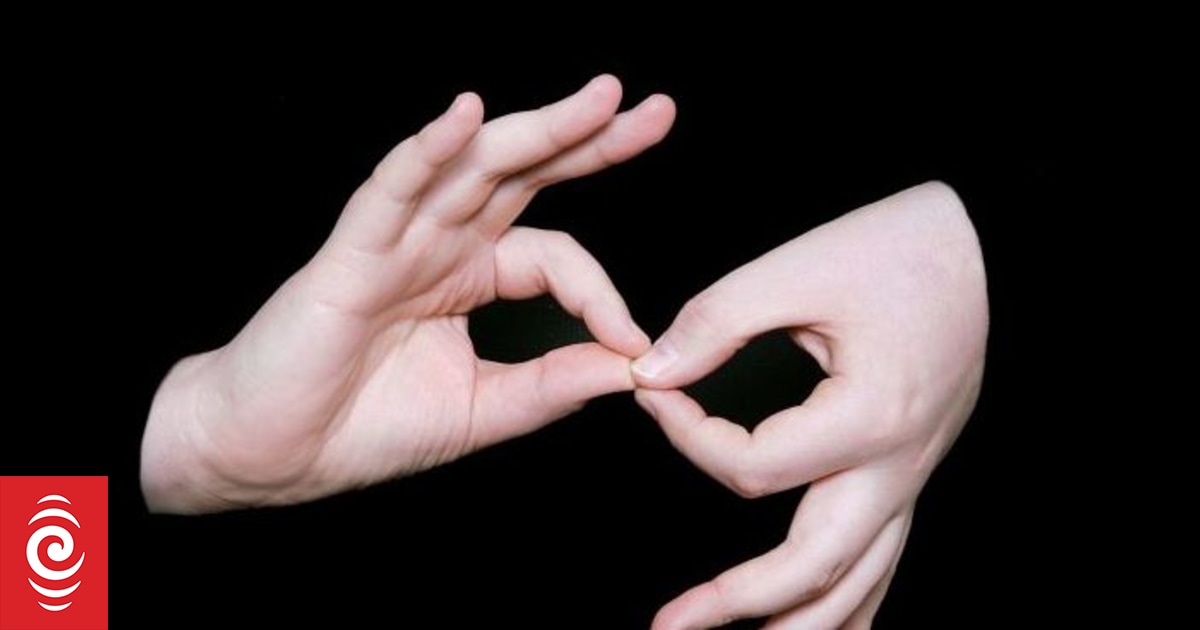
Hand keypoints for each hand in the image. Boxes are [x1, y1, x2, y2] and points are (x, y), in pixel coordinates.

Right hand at [142, 75, 675, 513]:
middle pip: (525, 176)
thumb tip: (634, 368)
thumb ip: (554, 384)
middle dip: (590, 140)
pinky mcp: (351, 253)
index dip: (601, 292)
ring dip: (538, 129)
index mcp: (471, 276)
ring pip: (474, 167)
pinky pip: (393, 188)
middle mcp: (440, 245)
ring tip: (602, 99)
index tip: (634, 342)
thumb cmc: (364, 428)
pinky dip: (427, 150)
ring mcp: (398, 240)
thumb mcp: (485, 409)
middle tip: (655, 110)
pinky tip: (466, 114)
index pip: (556, 255)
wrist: (274, 455)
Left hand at [632, 182, 987, 627]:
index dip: (684, 438)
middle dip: (737, 604)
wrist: (991, 247)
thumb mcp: (801, 268)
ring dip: (799, 628)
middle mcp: (896, 467)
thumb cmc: (904, 249)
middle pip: (812, 569)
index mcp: (870, 418)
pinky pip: (884, 563)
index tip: (648, 391)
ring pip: (860, 588)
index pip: (749, 468)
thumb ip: (717, 320)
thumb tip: (649, 372)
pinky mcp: (910, 473)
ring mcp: (910, 479)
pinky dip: (851, 607)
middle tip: (667, 627)